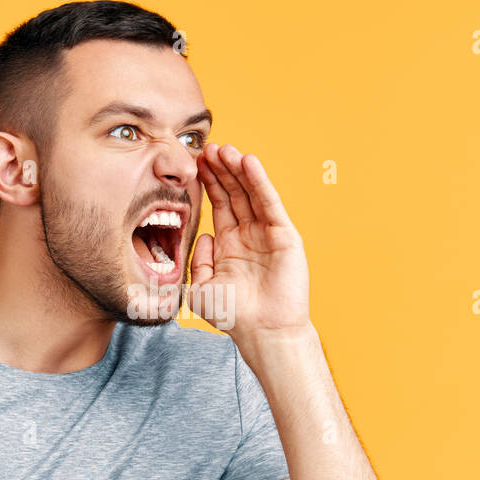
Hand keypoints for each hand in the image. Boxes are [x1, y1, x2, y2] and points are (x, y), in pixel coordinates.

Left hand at [189, 143, 310, 342]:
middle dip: (221, 170)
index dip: (208, 183)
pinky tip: (249, 163)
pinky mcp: (284, 235)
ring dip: (238, 170)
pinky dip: (260, 182)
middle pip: (234, 193)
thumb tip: (203, 235)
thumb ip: (198, 260)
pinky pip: (270, 203)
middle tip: (208, 147)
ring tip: (226, 149)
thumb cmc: (235, 316)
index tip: (195, 163)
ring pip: (251, 193)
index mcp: (229, 245)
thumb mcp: (203, 288)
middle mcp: (249, 235)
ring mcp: (267, 234)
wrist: (263, 332)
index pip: (218, 204)